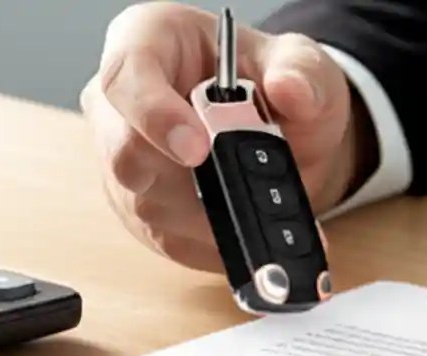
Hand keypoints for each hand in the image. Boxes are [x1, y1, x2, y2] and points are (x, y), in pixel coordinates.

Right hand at [80, 2, 368, 271]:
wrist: (282, 132)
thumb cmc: (274, 83)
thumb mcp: (304, 64)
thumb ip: (304, 73)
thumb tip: (291, 89)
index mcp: (150, 41)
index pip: (127, 76)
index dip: (155, 116)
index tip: (197, 148)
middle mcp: (122, 102)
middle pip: (124, 153)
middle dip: (187, 183)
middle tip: (243, 197)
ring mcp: (124, 160)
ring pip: (148, 206)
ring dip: (211, 218)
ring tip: (264, 212)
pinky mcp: (139, 209)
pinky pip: (168, 239)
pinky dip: (216, 243)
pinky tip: (250, 232)